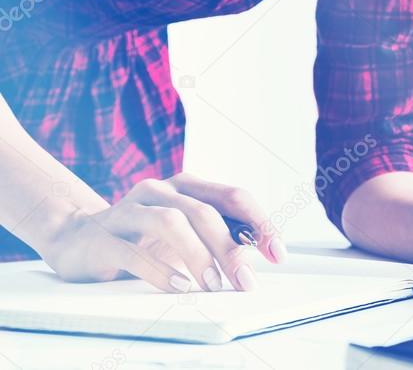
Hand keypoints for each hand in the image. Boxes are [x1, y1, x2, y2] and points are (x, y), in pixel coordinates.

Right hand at [40, 173, 284, 292]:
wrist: (76, 239)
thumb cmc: (142, 237)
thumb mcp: (186, 235)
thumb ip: (218, 236)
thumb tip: (257, 256)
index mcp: (187, 186)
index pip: (234, 197)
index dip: (260, 223)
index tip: (278, 253)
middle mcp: (160, 191)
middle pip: (205, 211)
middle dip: (231, 247)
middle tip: (246, 280)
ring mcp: (129, 209)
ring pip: (172, 222)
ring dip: (199, 255)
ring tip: (214, 284)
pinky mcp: (103, 235)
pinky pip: (134, 250)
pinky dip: (160, 269)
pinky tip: (179, 285)